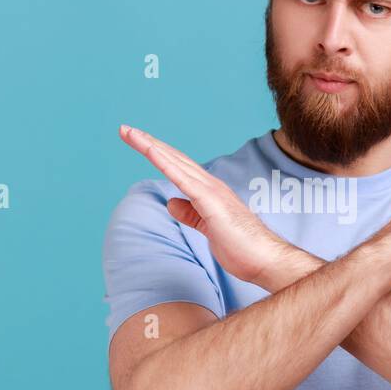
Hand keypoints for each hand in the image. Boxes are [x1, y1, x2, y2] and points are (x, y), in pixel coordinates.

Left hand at [118, 124, 297, 289]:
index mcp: (209, 192)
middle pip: (174, 158)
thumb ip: (191, 214)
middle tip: (125, 129)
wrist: (265, 260)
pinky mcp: (211, 203)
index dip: (158, 154)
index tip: (138, 142)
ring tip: (129, 133)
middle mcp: (210, 186)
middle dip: (148, 142)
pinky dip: (166, 163)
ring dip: (151, 146)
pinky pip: (183, 179)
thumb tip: (172, 202)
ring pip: (175, 162)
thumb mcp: (208, 229)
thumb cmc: (242, 248)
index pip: (178, 167)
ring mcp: (211, 192)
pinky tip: (150, 152)